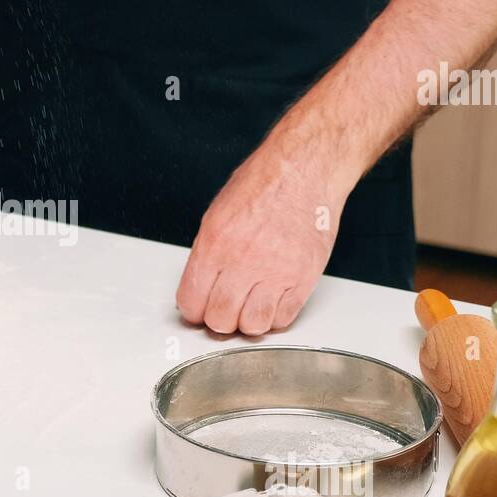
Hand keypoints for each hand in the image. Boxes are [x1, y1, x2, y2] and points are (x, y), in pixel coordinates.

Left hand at [175, 139, 346, 335]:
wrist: (305, 170)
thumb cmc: (264, 184)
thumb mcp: (216, 215)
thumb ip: (206, 255)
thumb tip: (199, 286)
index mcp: (215, 245)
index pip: (191, 302)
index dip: (193, 309)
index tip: (199, 308)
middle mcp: (244, 262)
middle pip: (220, 320)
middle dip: (219, 318)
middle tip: (225, 307)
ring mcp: (276, 273)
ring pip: (253, 326)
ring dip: (248, 321)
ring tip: (249, 304)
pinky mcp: (303, 279)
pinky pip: (284, 319)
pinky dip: (275, 316)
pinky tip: (272, 300)